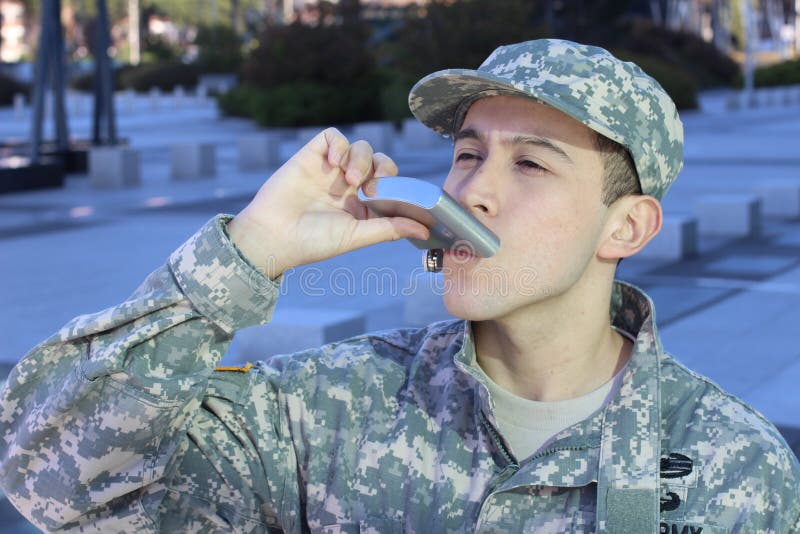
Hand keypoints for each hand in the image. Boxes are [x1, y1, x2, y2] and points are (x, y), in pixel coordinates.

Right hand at [227, 128, 429, 278]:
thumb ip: (389, 228)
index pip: (393, 186)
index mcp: (363, 206)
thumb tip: (424, 229)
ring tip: (349, 181)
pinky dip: (340, 144)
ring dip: (362, 159)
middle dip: (384, 170)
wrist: (272, 236)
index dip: (402, 188)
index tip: (405, 198)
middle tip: (373, 188)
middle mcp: (350, 185)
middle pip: (381, 162)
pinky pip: (334, 136)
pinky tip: (334, 162)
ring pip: (361, 147)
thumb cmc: (313, 242)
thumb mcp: (356, 236)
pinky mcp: (313, 155)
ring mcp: (331, 169)